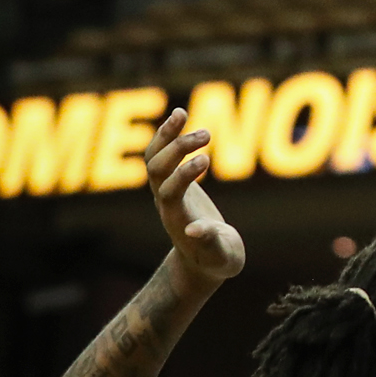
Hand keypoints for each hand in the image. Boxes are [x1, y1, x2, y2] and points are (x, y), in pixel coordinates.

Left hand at [143, 109, 244, 289]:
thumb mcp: (222, 257)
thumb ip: (212, 243)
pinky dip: (168, 135)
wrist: (202, 263)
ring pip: (153, 159)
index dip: (183, 173)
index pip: (169, 191)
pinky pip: (161, 155)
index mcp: (179, 220)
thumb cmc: (217, 260)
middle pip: (156, 170)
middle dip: (177, 148)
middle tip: (207, 134)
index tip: (206, 159)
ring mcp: (166, 191)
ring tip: (182, 113)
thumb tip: (196, 231)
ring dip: (165, 136)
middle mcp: (166, 203)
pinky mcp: (173, 182)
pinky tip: (180, 116)